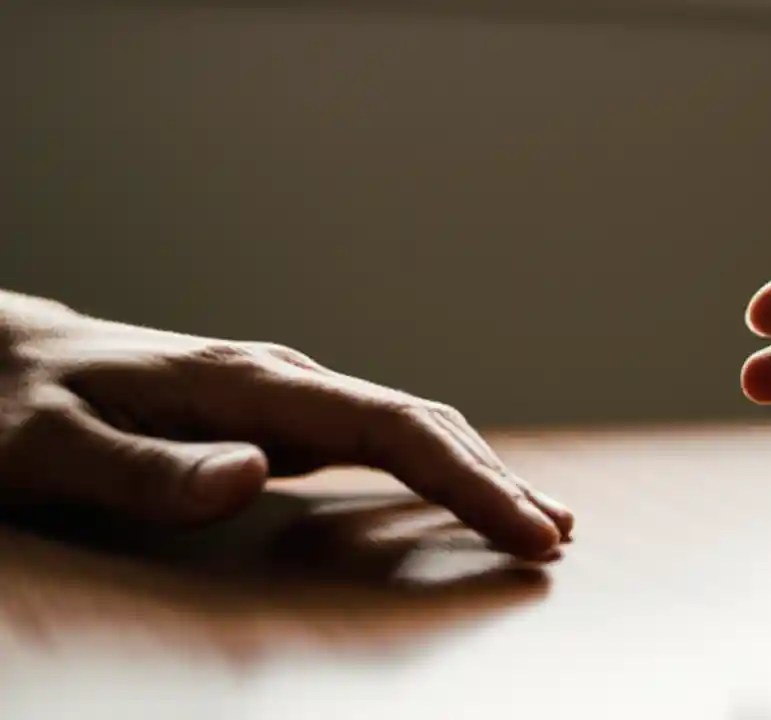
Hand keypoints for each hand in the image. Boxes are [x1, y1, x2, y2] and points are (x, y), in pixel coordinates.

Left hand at [0, 292, 571, 557]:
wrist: (4, 357)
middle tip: (555, 539)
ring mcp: (287, 397)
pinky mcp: (281, 417)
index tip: (525, 528)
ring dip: (477, 473)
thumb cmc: (20, 404)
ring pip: (410, 426)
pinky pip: (380, 440)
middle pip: (421, 422)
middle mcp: (285, 382)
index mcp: (251, 385)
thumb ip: (148, 468)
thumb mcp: (54, 445)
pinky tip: (459, 492)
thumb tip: (255, 478)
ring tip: (538, 519)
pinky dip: (435, 470)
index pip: (392, 427)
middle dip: (494, 480)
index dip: (468, 479)